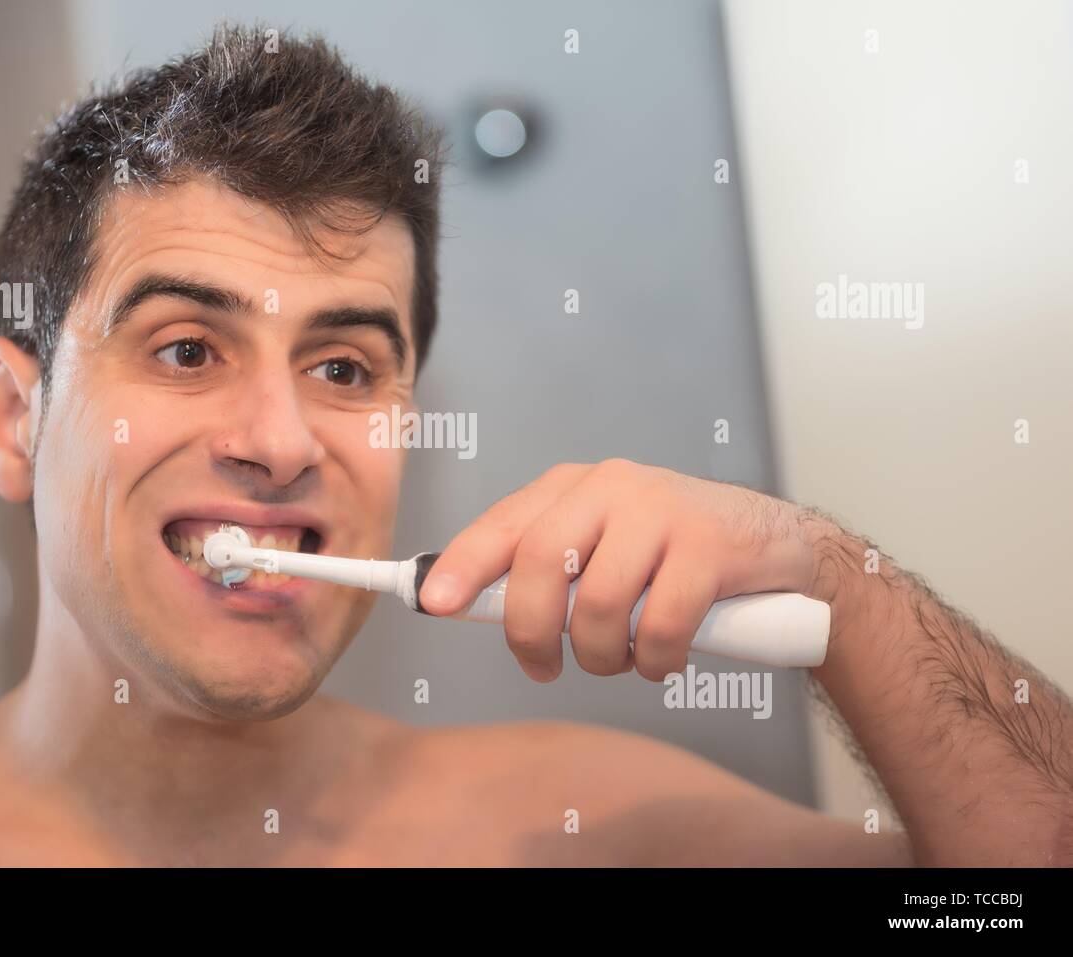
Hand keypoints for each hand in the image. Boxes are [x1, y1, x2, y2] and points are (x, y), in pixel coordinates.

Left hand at [417, 460, 831, 681]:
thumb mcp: (603, 548)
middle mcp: (612, 488)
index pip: (503, 525)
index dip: (462, 565)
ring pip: (599, 605)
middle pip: (540, 565)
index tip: (433, 603)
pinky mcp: (710, 546)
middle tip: (544, 668)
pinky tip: (664, 659)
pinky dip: (655, 661)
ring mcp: (662, 512)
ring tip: (621, 660)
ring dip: (602, 656)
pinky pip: (660, 627)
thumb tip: (469, 607)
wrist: (779, 548)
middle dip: (531, 632)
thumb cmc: (673, 558)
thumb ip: (546, 571)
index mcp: (574, 488)